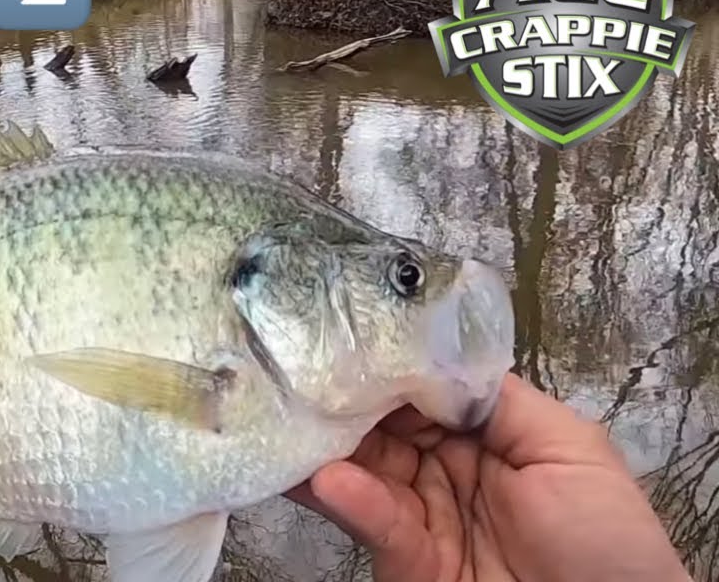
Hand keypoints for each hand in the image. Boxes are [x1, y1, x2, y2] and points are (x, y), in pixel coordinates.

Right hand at [288, 373, 691, 581]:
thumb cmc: (607, 542)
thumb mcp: (571, 450)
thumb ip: (498, 400)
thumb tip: (429, 361)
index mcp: (486, 439)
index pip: (424, 394)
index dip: (390, 370)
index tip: (351, 343)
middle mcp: (447, 472)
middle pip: (384, 427)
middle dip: (346, 402)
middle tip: (300, 376)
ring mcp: (424, 519)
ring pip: (365, 471)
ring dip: (331, 447)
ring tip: (296, 422)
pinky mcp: (407, 564)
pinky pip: (376, 524)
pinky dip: (350, 501)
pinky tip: (329, 479)